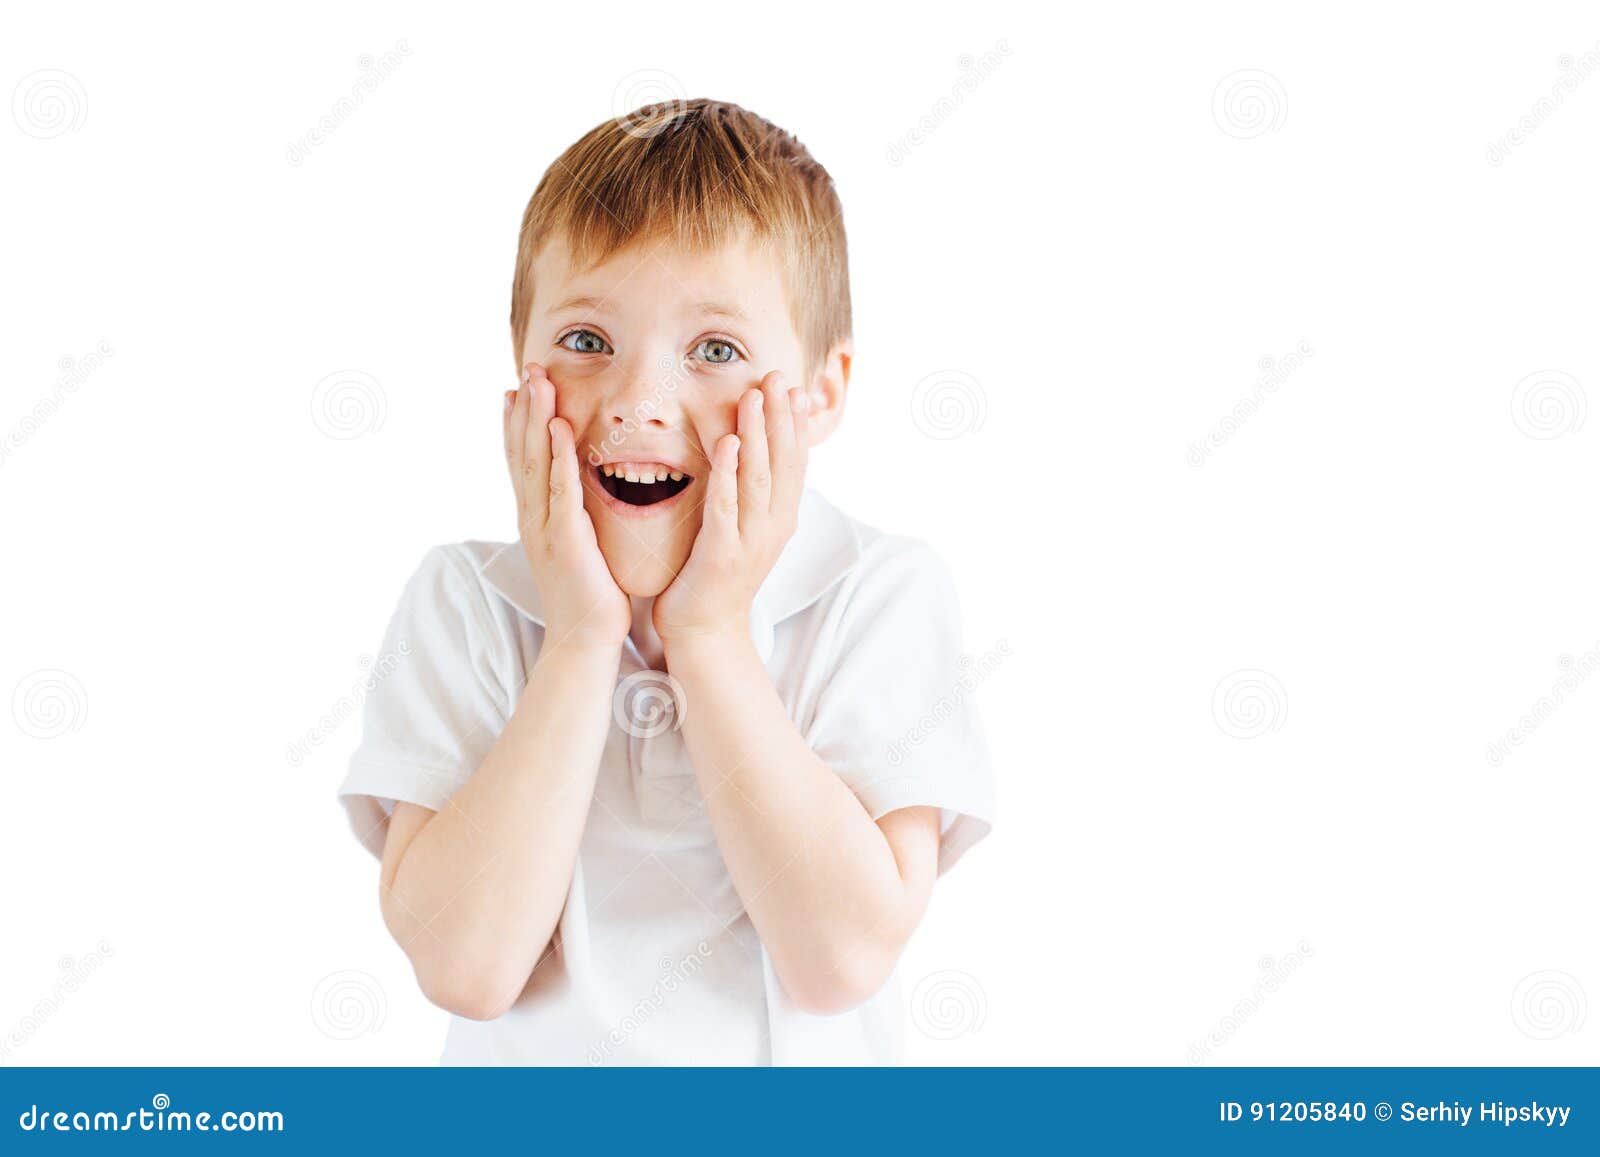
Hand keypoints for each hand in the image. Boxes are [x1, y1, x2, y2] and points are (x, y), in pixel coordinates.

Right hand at [504, 363, 629, 649]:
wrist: (586, 638)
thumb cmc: (589, 593)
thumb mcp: (576, 545)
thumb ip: (573, 515)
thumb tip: (576, 490)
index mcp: (535, 518)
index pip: (521, 461)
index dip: (516, 423)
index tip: (516, 387)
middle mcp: (532, 517)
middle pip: (522, 453)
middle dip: (523, 408)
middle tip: (526, 368)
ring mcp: (545, 528)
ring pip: (535, 463)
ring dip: (535, 420)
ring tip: (536, 382)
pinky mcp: (566, 540)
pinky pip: (562, 490)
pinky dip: (559, 457)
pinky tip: (560, 429)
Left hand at [654, 370, 809, 645]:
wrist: (705, 631)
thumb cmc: (717, 575)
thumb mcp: (744, 529)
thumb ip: (752, 494)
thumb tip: (756, 451)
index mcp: (781, 519)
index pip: (795, 462)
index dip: (796, 424)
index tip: (793, 386)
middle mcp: (773, 528)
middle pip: (784, 463)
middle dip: (781, 418)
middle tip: (778, 377)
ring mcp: (751, 542)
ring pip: (759, 479)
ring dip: (759, 435)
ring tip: (754, 397)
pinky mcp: (722, 555)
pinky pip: (727, 507)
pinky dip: (729, 474)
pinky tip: (728, 444)